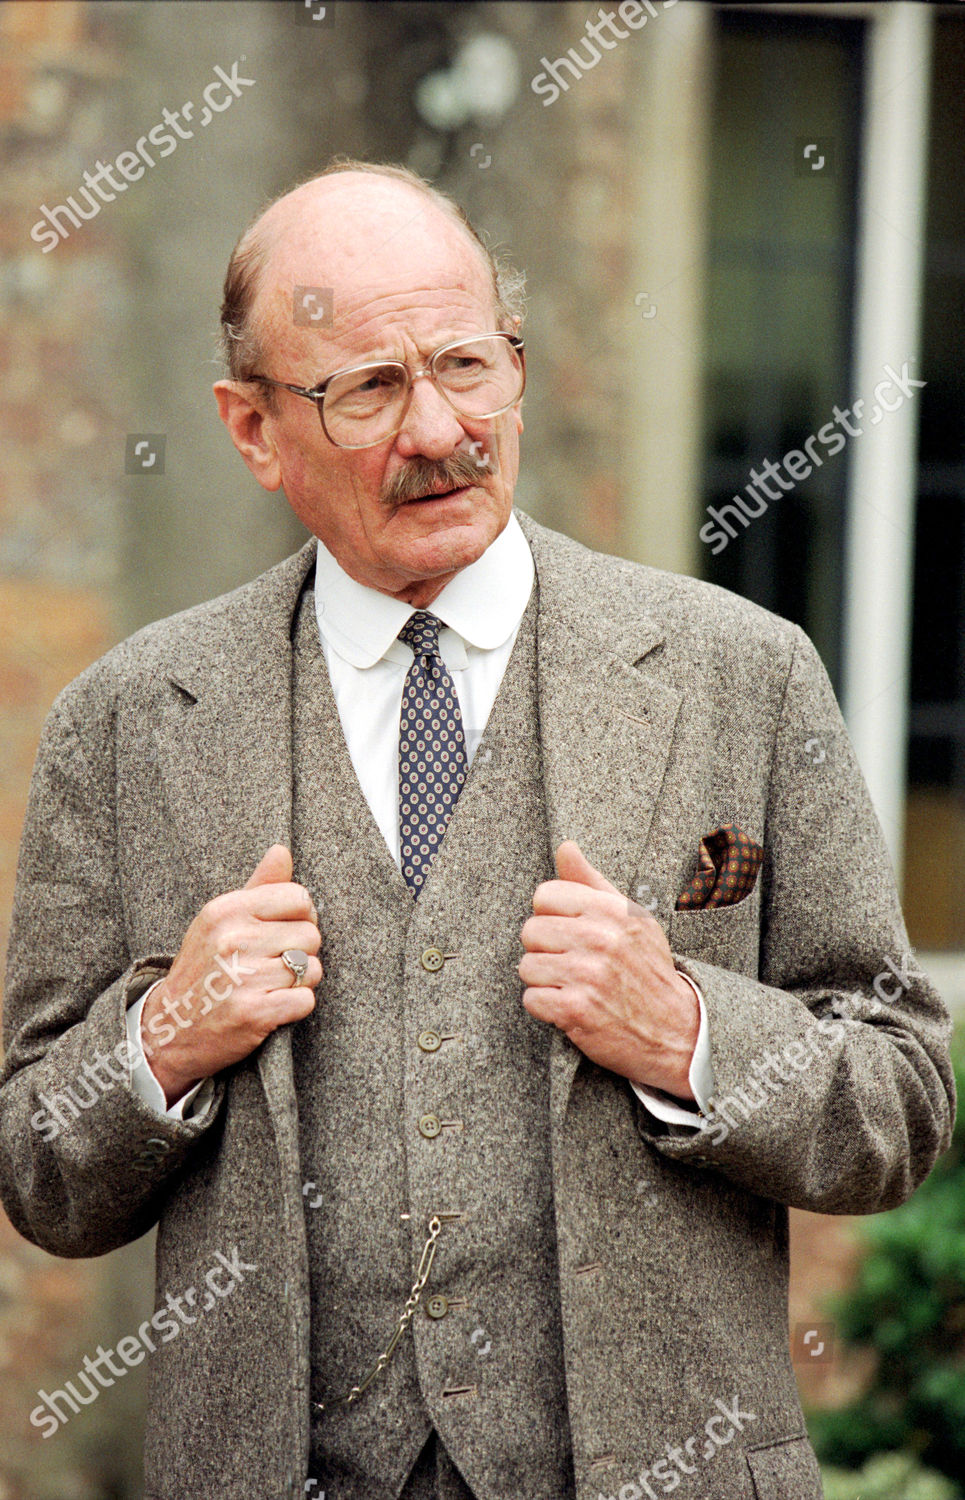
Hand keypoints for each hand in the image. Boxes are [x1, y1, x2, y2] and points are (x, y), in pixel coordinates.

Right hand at [140, 844, 321, 1105]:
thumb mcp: (220, 921)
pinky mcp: (254, 1012)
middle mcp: (233, 939)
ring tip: (268, 986)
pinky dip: (295, 1007)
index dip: (301, 917)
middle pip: (311, 935)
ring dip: (298, 982)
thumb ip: (258, 887)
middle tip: (270, 965)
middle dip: (300, 952)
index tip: (282, 932)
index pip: (299, 898)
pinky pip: (306, 1000)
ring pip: (312, 969)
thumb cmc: (203, 969)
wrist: (170, 1029)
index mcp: (226, 910)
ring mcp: (243, 977)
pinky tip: (270, 1007)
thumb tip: (282, 850)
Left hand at [518, 841, 698, 1097]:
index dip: (551, 916)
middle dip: (545, 950)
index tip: (569, 932)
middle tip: (571, 963)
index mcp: (612, 910)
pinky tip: (570, 1007)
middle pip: (530, 931)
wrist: (676, 1031)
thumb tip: (565, 847)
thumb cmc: (646, 969)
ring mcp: (588, 975)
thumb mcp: (630, 918)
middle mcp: (601, 939)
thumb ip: (591, 882)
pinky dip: (546, 1008)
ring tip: (572, 985)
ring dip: (544, 981)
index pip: (545, 895)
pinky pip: (531, 999)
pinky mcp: (577, 1011)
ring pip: (526, 966)